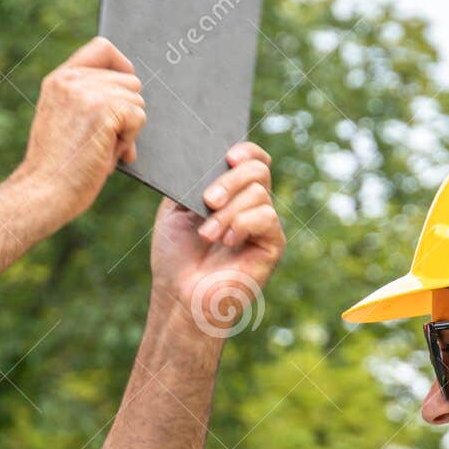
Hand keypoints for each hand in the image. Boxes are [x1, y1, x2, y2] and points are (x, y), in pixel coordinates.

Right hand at [12, 37, 146, 227]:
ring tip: (102, 149)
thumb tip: (133, 96)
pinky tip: (107, 155)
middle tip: (106, 140)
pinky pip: (138, 117)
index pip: (102, 48)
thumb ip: (88, 101)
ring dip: (127, 128)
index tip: (124, 90)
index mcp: (59, 79)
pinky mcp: (103, 110)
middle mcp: (72, 80)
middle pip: (129, 79)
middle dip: (126, 111)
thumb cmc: (56, 168)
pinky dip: (129, 140)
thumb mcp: (65, 121)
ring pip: (137, 100)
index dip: (121, 66)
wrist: (42, 192)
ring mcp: (87, 93)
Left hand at [150, 143, 284, 339]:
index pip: (252, 160)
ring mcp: (263, 225)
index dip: (246, 151)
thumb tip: (205, 157)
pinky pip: (266, 217)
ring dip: (227, 212)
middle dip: (230, 180)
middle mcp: (251, 206)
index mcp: (230, 194)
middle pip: (258, 170)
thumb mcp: (175, 210)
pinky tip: (227, 241)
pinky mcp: (272, 245)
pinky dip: (242, 224)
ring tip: (207, 236)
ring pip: (258, 193)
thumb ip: (192, 181)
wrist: (180, 297)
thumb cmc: (175, 259)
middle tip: (208, 201)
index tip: (229, 155)